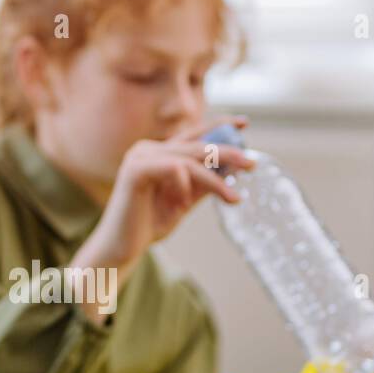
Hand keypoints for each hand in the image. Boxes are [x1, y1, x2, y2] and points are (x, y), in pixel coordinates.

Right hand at [68, 117, 250, 322]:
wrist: (121, 248)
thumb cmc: (148, 225)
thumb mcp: (184, 201)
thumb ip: (204, 184)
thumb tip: (234, 169)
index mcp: (156, 153)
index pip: (192, 134)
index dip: (219, 126)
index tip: (244, 124)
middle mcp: (146, 149)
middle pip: (196, 144)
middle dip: (227, 152)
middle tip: (252, 163)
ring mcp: (139, 157)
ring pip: (189, 159)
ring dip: (215, 179)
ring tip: (233, 197)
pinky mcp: (135, 170)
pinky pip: (174, 168)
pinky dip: (186, 185)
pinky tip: (183, 204)